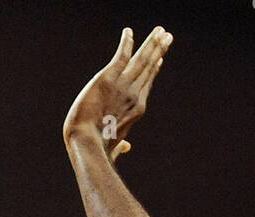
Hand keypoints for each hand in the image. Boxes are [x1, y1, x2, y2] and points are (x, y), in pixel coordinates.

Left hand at [63, 26, 172, 161]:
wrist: (87, 143)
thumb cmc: (98, 148)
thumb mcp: (113, 147)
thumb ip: (120, 146)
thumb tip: (126, 147)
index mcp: (135, 110)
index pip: (146, 83)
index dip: (154, 69)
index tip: (160, 58)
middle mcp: (133, 95)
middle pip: (148, 67)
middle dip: (158, 50)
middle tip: (167, 35)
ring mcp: (122, 86)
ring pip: (141, 59)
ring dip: (151, 42)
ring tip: (160, 30)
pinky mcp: (108, 78)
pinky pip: (121, 56)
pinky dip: (126, 43)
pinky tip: (128, 32)